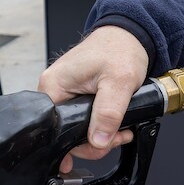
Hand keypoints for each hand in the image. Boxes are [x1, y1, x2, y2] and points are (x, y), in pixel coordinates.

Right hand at [38, 26, 149, 173]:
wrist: (129, 36)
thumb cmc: (119, 49)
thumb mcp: (119, 82)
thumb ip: (108, 113)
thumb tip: (98, 141)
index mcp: (54, 85)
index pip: (56, 128)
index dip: (76, 144)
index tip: (98, 148)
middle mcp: (54, 89)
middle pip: (67, 132)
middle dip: (95, 141)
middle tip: (118, 136)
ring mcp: (64, 92)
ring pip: (77, 128)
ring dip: (101, 134)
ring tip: (121, 129)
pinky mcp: (75, 94)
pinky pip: (83, 119)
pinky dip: (100, 125)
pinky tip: (115, 124)